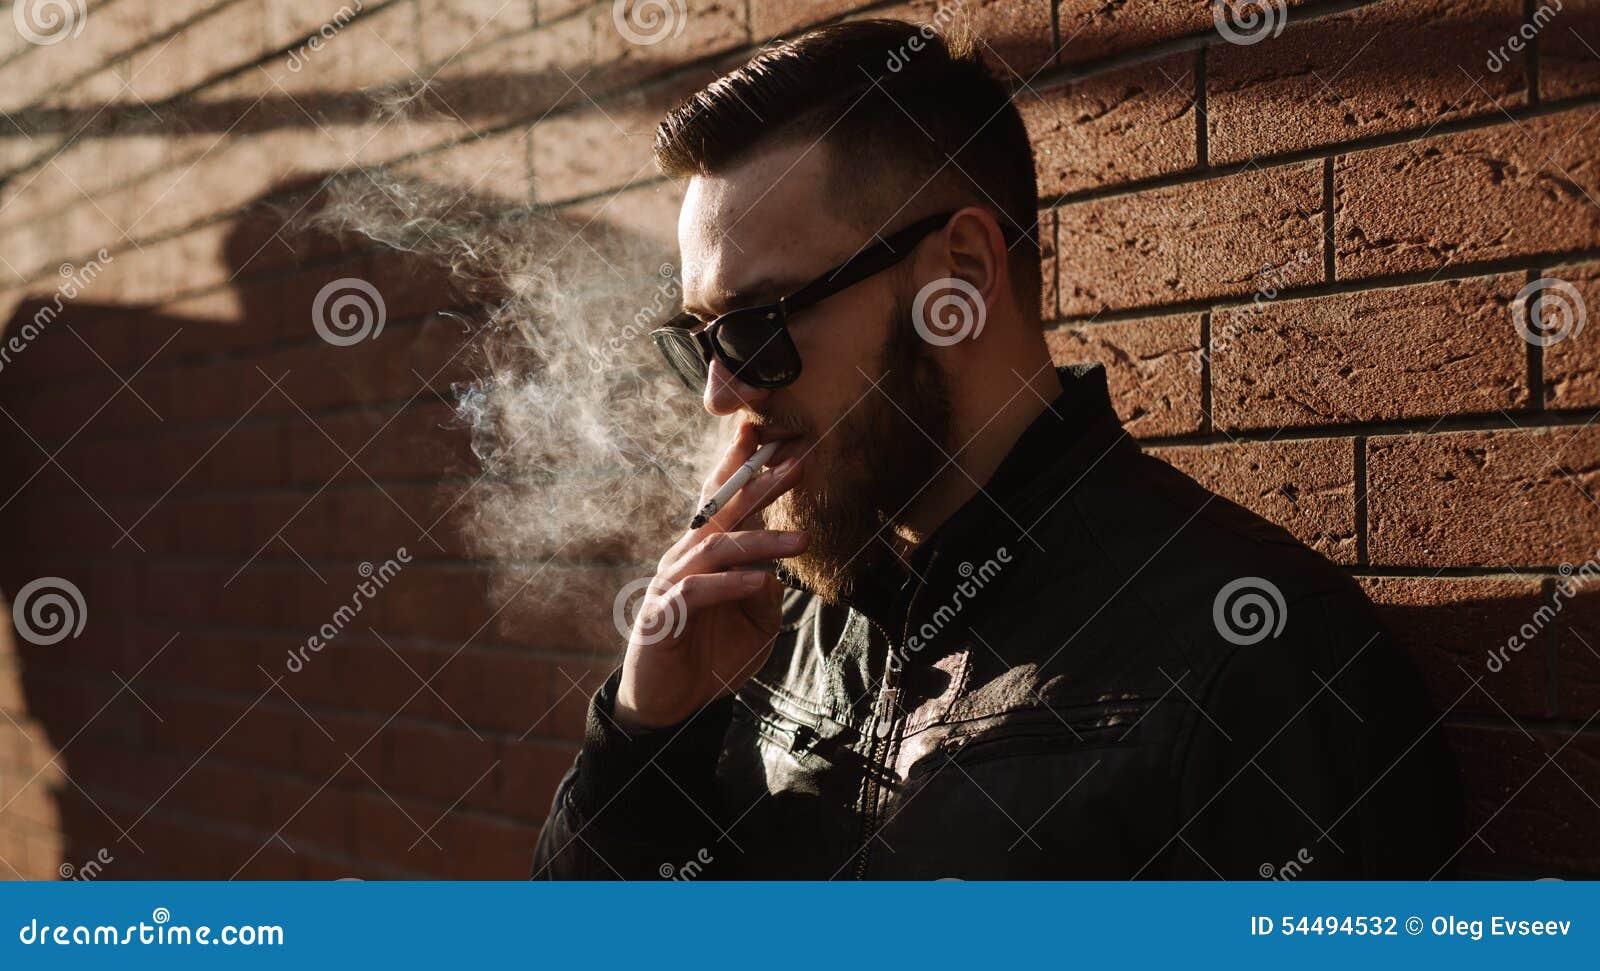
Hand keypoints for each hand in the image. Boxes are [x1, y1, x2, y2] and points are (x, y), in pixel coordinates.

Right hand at [613, 423, 807, 729]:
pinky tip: (762, 580)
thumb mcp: (756, 624)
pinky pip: (698, 590)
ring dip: (762, 541)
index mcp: (707, 554)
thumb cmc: (713, 657)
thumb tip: (774, 571)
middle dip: (760, 484)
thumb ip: (765, 594)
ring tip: (803, 540)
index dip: (746, 468)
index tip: (777, 438)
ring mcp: (672, 584)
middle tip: (798, 465)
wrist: (670, 705)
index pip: (727, 502)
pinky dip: (732, 584)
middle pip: (724, 512)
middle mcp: (687, 558)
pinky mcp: (662, 615)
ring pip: (717, 549)